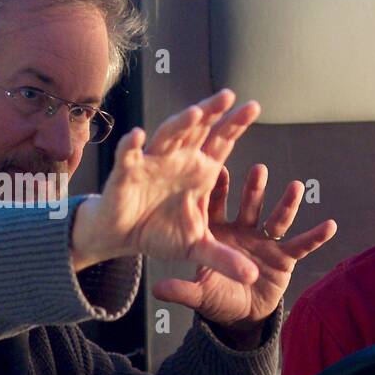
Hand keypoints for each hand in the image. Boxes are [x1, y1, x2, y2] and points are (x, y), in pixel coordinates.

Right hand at [71, 89, 335, 328]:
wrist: (121, 237)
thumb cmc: (158, 232)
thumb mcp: (196, 248)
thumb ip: (223, 259)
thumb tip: (252, 278)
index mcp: (198, 172)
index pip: (219, 142)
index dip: (234, 125)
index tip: (253, 107)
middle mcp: (176, 160)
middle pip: (195, 131)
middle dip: (211, 113)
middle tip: (229, 96)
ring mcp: (151, 163)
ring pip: (166, 138)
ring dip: (179, 125)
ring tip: (195, 112)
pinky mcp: (125, 174)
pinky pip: (128, 157)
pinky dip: (131, 147)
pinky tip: (138, 136)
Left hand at [152, 159, 336, 330]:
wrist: (242, 315)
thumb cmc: (217, 298)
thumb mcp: (199, 295)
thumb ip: (182, 291)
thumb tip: (157, 291)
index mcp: (217, 234)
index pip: (215, 206)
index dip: (217, 190)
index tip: (217, 169)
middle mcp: (242, 231)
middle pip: (248, 205)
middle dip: (254, 189)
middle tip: (257, 169)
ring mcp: (265, 241)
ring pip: (275, 218)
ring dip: (286, 203)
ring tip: (296, 186)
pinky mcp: (285, 257)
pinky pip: (302, 244)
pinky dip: (316, 236)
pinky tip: (330, 225)